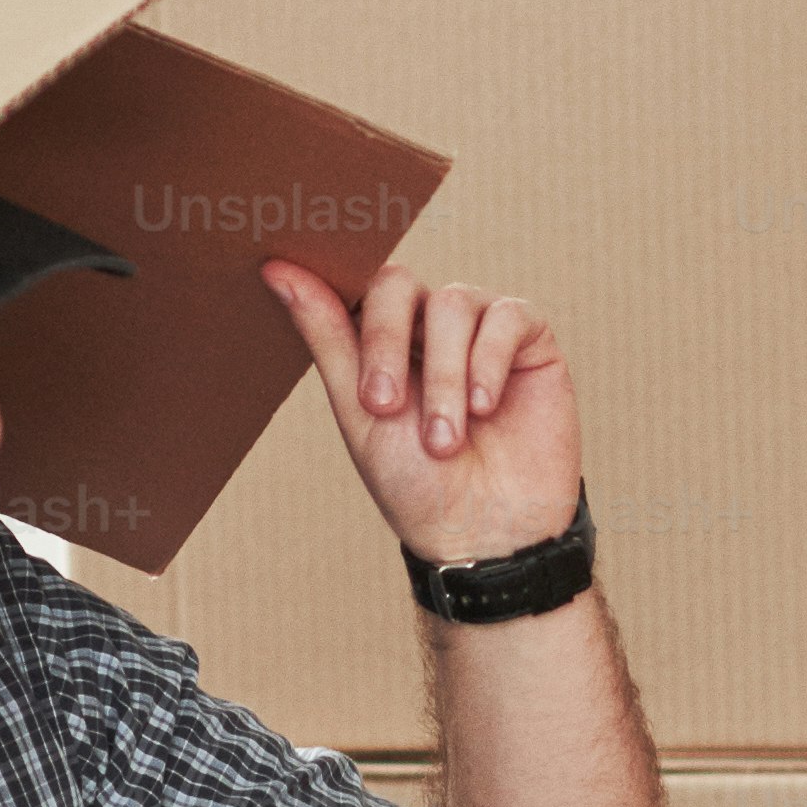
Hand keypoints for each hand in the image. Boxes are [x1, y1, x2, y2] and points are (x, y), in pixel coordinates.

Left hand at [261, 258, 583, 571]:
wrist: (487, 536)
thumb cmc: (417, 484)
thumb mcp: (360, 411)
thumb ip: (325, 336)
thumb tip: (276, 270)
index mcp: (384, 339)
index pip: (362, 291)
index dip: (364, 331)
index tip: (371, 395)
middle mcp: (430, 325)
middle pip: (400, 286)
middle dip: (389, 347)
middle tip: (389, 409)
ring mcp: (482, 329)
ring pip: (454, 304)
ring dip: (444, 377)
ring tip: (446, 439)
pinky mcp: (531, 341)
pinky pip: (509, 316)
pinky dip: (490, 362)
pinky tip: (487, 408)